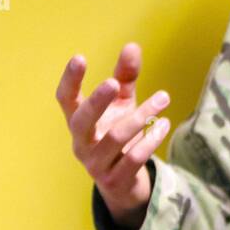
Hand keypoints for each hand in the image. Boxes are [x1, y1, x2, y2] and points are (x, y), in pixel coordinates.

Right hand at [56, 42, 170, 229]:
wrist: (123, 183)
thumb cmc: (118, 134)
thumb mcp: (122, 105)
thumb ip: (125, 78)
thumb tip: (132, 46)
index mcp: (78, 121)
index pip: (65, 99)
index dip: (70, 80)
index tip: (79, 58)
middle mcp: (82, 142)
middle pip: (82, 121)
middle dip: (96, 102)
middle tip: (112, 83)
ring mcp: (96, 163)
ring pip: (114, 138)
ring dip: (140, 117)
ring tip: (163, 98)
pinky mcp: (115, 179)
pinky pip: (133, 159)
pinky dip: (150, 140)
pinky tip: (164, 124)